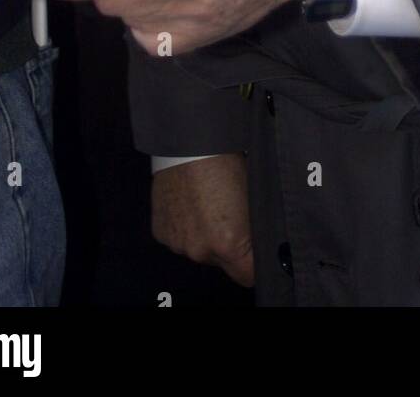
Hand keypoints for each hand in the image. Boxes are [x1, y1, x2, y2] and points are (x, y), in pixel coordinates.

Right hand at [152, 156, 253, 286]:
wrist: (188, 144)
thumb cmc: (224, 163)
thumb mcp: (252, 198)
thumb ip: (253, 230)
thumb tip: (258, 244)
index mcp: (228, 245)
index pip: (248, 276)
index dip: (254, 264)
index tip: (255, 253)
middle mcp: (200, 251)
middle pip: (221, 262)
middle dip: (227, 246)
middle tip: (230, 215)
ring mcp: (177, 243)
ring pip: (199, 249)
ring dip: (204, 235)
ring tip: (206, 204)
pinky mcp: (160, 233)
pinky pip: (179, 238)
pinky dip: (185, 226)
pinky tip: (189, 203)